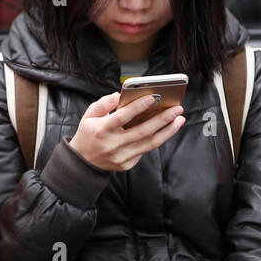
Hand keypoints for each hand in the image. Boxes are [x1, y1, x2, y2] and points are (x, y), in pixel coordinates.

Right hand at [68, 92, 184, 172]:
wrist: (82, 163)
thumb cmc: (88, 136)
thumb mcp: (88, 117)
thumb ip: (102, 104)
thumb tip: (118, 95)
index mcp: (102, 130)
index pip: (123, 117)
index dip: (138, 106)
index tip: (154, 97)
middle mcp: (113, 145)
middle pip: (143, 131)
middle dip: (163, 119)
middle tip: (177, 109)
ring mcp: (121, 157)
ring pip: (150, 143)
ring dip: (168, 131)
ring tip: (179, 119)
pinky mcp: (126, 165)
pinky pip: (144, 150)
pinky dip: (156, 139)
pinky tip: (166, 130)